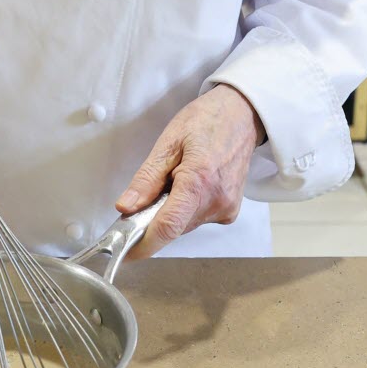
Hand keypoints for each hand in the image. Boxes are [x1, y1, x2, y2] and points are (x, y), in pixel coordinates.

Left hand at [114, 85, 262, 256]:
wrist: (241, 115)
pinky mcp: (230, 212)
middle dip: (153, 219)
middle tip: (146, 194)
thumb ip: (147, 179)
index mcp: (199, 180)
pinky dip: (186, 209)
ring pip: (185, 225)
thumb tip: (125, 208)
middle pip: (174, 227)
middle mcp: (217, 201)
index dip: (143, 244)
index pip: (168, 226)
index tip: (125, 252)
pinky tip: (190, 185)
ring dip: (171, 211)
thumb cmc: (207, 120)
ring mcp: (227, 208)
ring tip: (174, 178)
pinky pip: (198, 219)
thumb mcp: (168, 142)